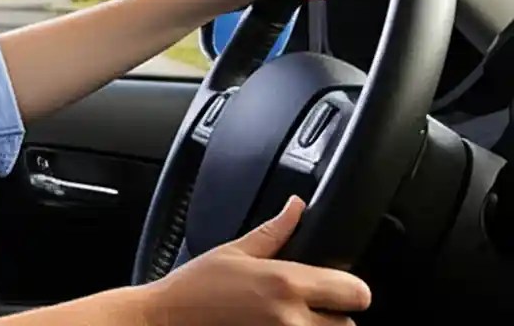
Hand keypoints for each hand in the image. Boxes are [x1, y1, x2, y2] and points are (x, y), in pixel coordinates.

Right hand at [139, 196, 371, 325]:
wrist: (165, 322)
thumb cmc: (194, 289)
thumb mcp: (234, 252)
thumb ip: (275, 232)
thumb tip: (297, 206)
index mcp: (285, 283)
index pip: (356, 292)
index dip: (349, 289)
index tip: (336, 289)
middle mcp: (291, 318)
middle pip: (348, 325)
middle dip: (330, 316)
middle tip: (302, 307)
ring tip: (286, 320)